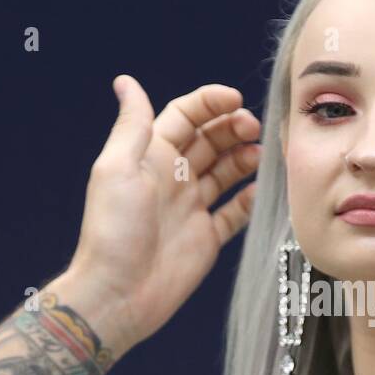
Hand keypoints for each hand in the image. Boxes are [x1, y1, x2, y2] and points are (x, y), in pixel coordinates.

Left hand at [58, 74, 261, 354]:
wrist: (118, 293)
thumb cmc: (112, 230)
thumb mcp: (117, 168)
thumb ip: (132, 125)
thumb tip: (125, 81)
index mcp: (151, 156)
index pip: (184, 116)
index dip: (210, 103)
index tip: (235, 99)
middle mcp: (172, 178)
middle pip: (210, 140)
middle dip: (233, 127)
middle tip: (252, 128)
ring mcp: (191, 208)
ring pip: (226, 171)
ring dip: (245, 157)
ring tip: (262, 153)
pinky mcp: (207, 238)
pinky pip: (235, 212)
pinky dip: (250, 199)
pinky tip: (262, 188)